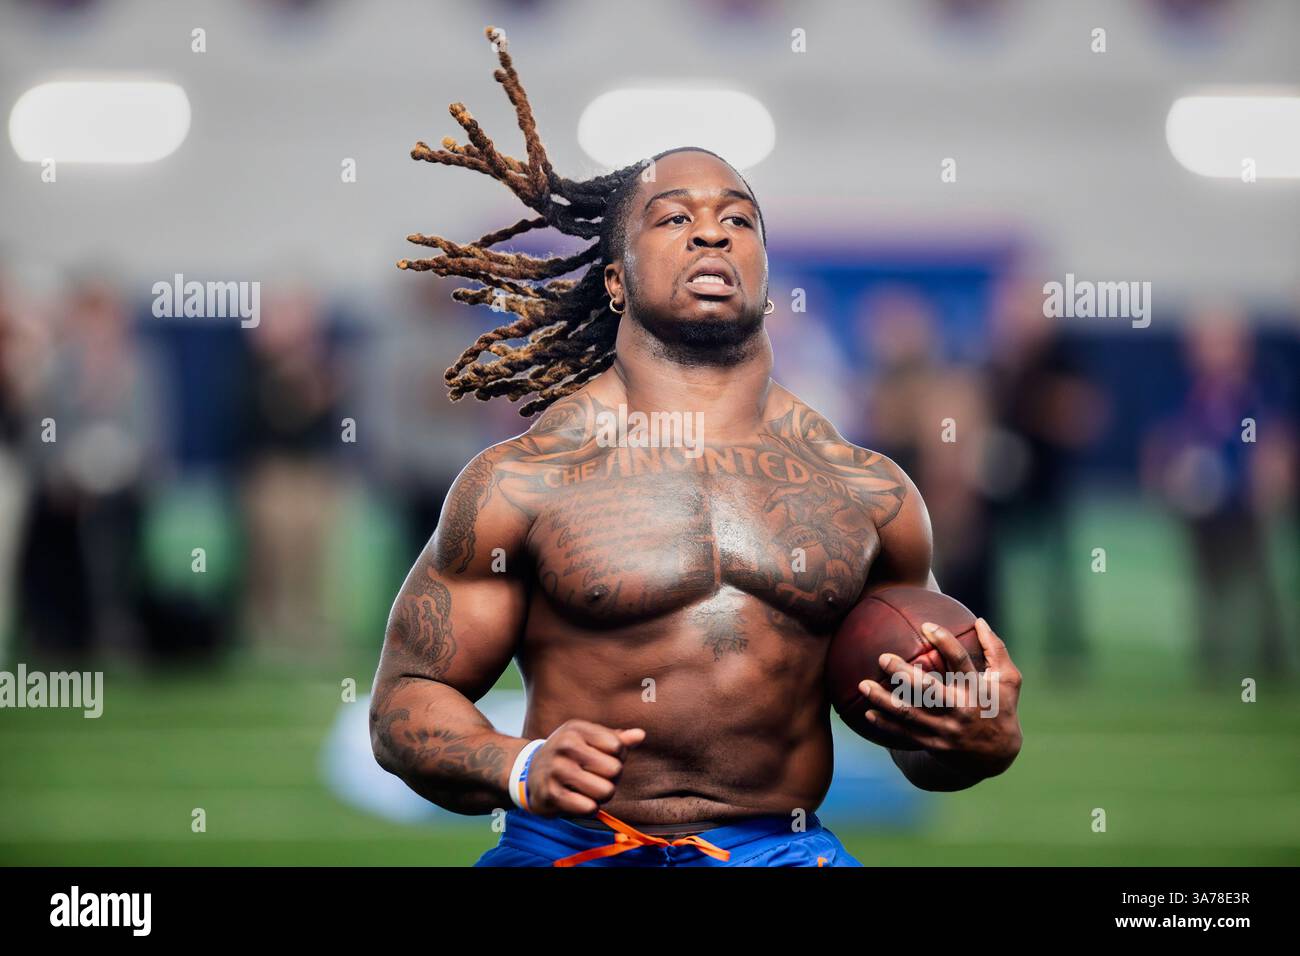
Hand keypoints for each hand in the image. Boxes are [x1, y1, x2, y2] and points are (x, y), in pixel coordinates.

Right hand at [523, 719, 644, 815]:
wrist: (528, 773)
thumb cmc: (568, 754)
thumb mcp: (588, 739)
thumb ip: (617, 738)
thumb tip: (640, 735)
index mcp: (577, 729)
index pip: (617, 746)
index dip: (617, 757)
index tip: (603, 758)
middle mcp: (565, 746)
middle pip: (614, 770)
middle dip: (611, 779)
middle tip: (595, 777)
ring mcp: (556, 770)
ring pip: (605, 791)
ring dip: (601, 795)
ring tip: (588, 789)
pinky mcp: (551, 794)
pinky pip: (589, 808)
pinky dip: (589, 808)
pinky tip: (577, 800)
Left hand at [856, 617, 1022, 780]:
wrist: (997, 757)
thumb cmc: (1001, 708)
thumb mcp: (1008, 680)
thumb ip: (996, 649)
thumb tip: (979, 620)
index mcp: (977, 690)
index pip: (960, 662)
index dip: (944, 642)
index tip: (926, 626)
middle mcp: (960, 710)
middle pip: (928, 690)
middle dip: (903, 674)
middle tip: (883, 658)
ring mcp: (946, 730)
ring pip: (910, 714)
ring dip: (884, 700)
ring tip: (863, 685)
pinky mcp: (935, 746)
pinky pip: (906, 734)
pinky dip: (886, 724)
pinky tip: (867, 712)